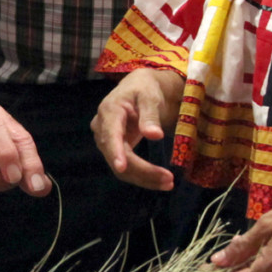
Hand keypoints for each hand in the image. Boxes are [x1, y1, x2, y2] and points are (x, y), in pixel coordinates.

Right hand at [92, 68, 180, 189]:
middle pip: (118, 156)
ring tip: (168, 183)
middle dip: (142, 171)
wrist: (139, 88)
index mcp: (109, 111)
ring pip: (121, 167)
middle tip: (168, 180)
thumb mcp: (150, 96)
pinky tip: (159, 180)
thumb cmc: (144, 88)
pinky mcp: (115, 149)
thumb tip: (154, 136)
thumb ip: (150, 115)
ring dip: (143, 178)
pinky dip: (142, 176)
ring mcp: (107, 141)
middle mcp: (102, 128)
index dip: (115, 152)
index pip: (110, 135)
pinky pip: (126, 167)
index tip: (122, 167)